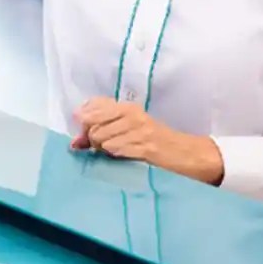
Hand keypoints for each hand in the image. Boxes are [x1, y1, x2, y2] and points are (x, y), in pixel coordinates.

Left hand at [71, 97, 223, 183]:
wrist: (189, 154)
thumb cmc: (155, 142)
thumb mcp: (129, 129)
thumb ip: (102, 130)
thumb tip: (74, 143)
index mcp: (126, 107)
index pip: (92, 105)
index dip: (84, 120)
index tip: (87, 132)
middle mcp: (131, 115)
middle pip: (92, 124)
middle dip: (92, 139)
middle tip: (103, 147)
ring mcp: (139, 130)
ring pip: (101, 138)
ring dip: (103, 150)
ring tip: (116, 153)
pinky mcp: (146, 148)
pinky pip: (117, 149)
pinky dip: (115, 155)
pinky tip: (123, 157)